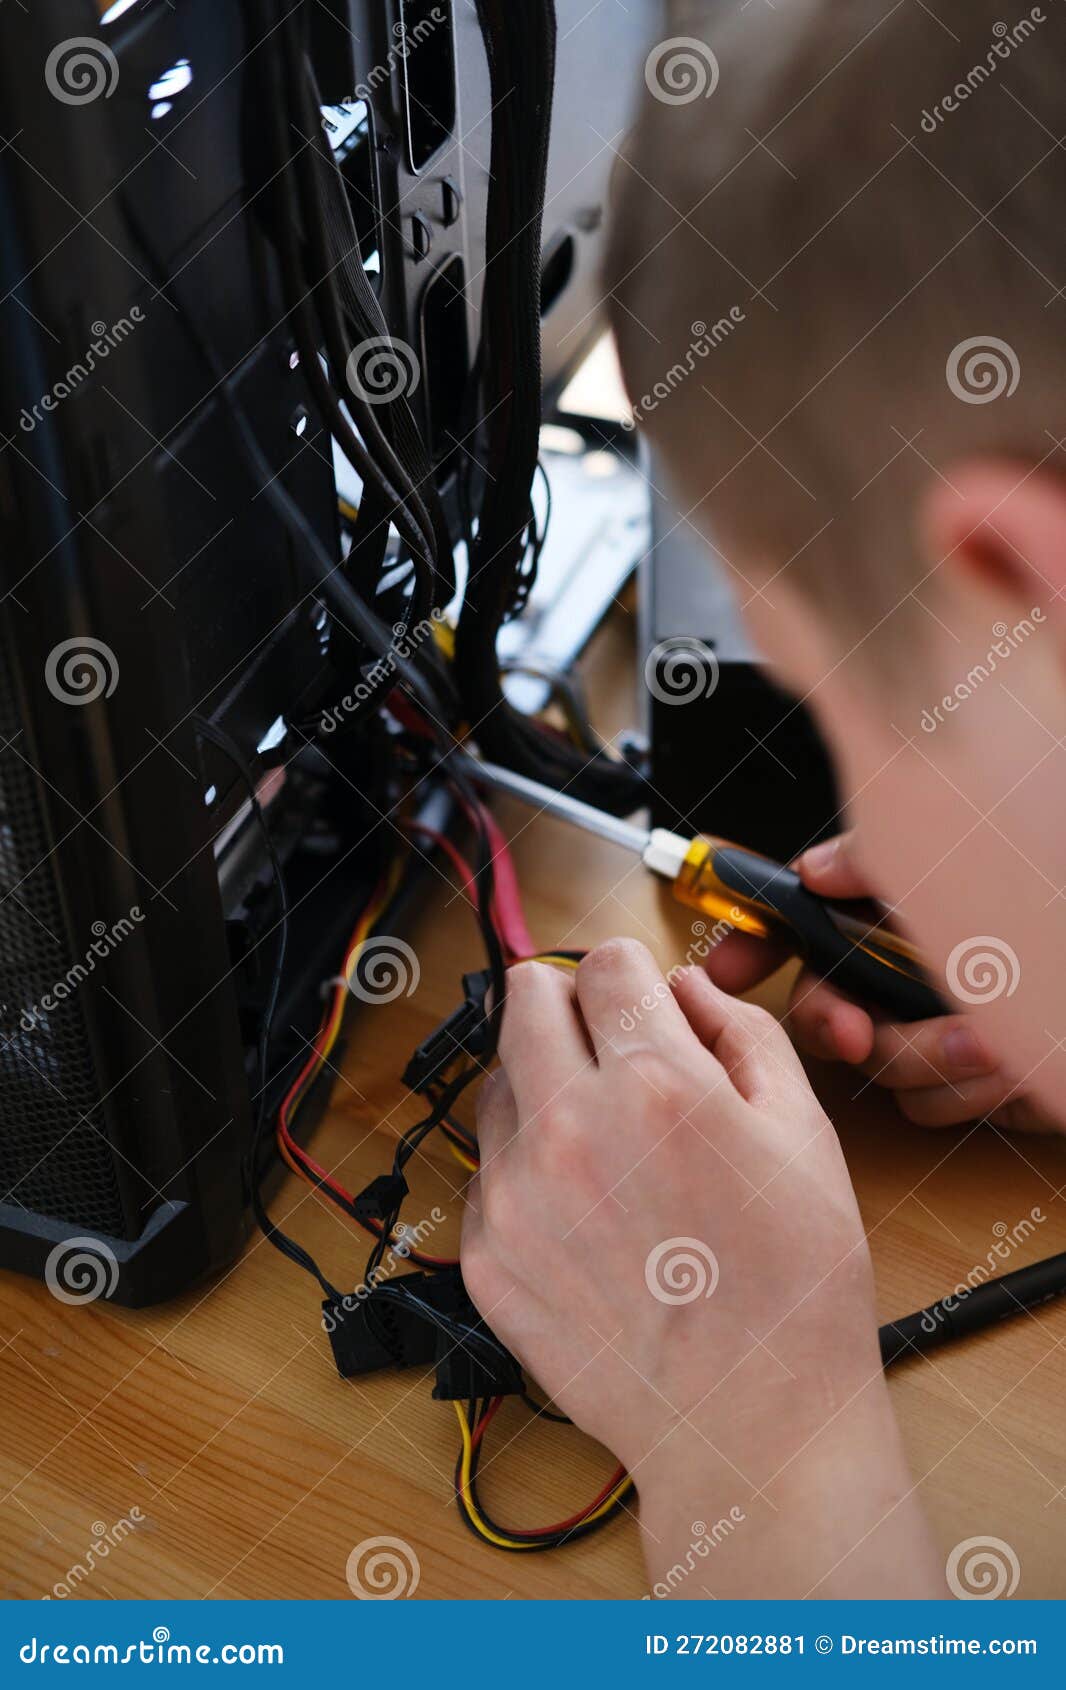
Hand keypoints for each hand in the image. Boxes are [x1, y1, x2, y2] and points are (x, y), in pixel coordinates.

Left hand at [461, 940, 942, 1596]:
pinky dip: (525, 1168)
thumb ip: (742, 1033)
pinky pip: (486, 1168)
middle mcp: (569, 1125)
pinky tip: (586, 1214)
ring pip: (497, 1081)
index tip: (640, 1001)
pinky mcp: (486, 1253)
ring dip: (541, 1087)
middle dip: (566, 1005)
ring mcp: (515, 1192)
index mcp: (655, 1083)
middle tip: (607, 1048)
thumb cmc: (791, 1288)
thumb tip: (684, 990)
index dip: (631, 974)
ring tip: (605, 1147)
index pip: (603, 963)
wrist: (748, 1426)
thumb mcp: (803, 1134)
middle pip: (522, 998)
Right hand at [707, 831, 1052, 1132]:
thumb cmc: (1043, 899)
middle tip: (858, 1027)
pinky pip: (946, 1108)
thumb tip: (819, 868)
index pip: (796, 943)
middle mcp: (904, 988)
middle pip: (830, 1028)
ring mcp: (939, 1040)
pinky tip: (1015, 1058)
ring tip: (989, 1032)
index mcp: (889, 933)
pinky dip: (980, 1087)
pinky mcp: (979, 1086)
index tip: (722, 966)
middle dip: (850, 1030)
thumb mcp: (954, 865)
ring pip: (890, 1079)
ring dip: (937, 1060)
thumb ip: (880, 862)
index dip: (749, 953)